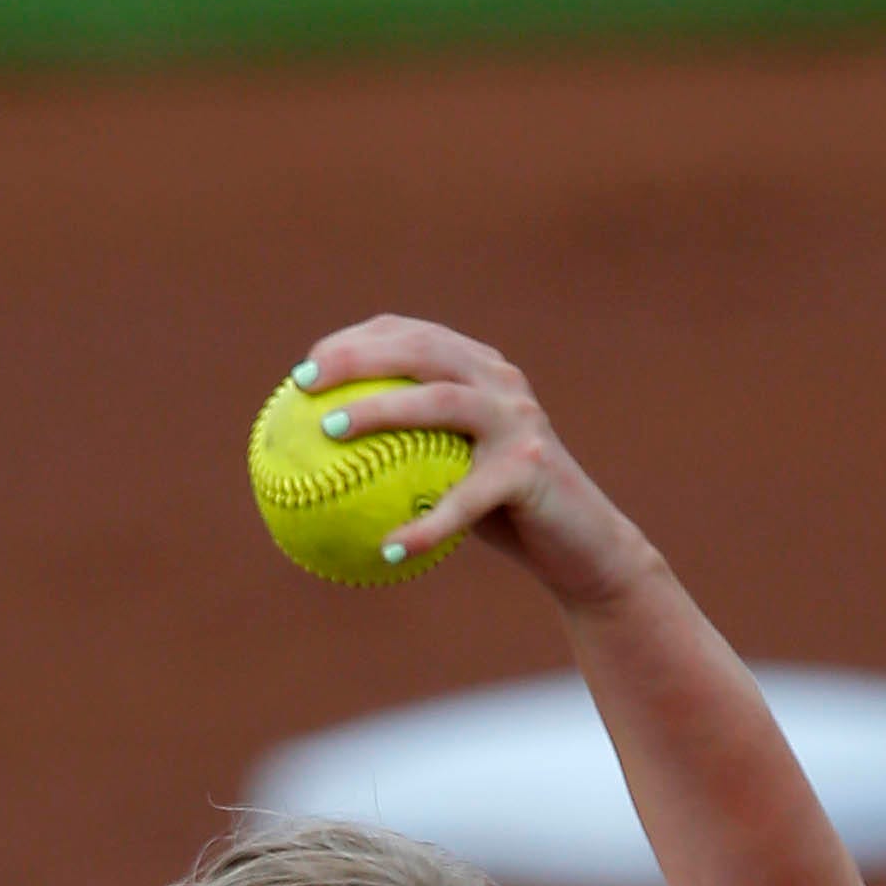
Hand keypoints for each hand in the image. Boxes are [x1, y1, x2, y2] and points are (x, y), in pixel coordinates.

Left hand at [288, 318, 655, 607]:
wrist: (580, 549)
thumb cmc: (507, 517)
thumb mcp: (454, 475)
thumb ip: (408, 456)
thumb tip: (326, 472)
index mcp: (480, 370)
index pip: (412, 334)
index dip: (356, 340)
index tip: (308, 368)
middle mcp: (500, 381)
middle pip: (421, 348)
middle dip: (358, 355)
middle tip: (305, 382)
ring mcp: (518, 419)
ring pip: (439, 401)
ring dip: (380, 410)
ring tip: (328, 431)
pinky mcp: (530, 468)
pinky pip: (466, 498)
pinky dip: (427, 527)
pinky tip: (389, 551)